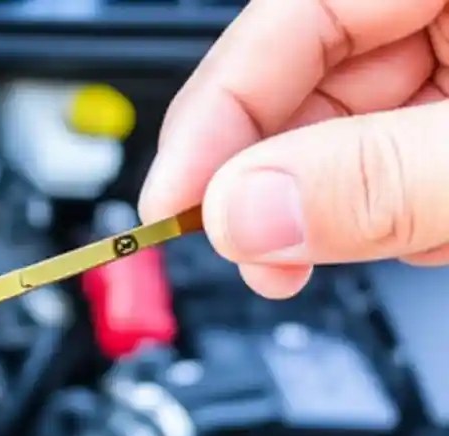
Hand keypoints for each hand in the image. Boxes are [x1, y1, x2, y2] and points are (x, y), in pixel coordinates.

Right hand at [140, 0, 448, 297]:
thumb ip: (376, 177)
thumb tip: (242, 211)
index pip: (293, 16)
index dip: (217, 112)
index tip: (170, 204)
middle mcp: (440, 6)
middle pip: (309, 83)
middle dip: (286, 181)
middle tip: (256, 254)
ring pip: (351, 132)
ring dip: (355, 205)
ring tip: (409, 237)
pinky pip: (398, 158)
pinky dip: (402, 208)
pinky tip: (436, 228)